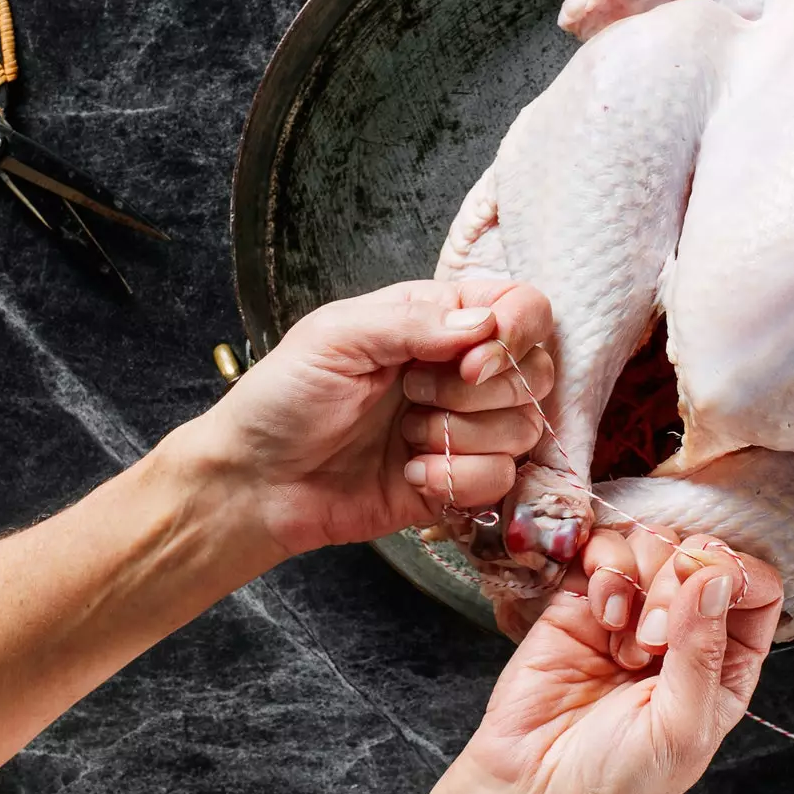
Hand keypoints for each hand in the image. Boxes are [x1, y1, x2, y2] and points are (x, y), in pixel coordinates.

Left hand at [175, 279, 554, 555]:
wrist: (257, 484)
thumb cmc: (283, 399)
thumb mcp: (335, 338)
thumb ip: (412, 321)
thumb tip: (486, 324)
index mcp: (435, 320)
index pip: (522, 309)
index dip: (515, 334)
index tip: (470, 363)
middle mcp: (459, 371)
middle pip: (535, 372)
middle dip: (478, 393)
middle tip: (412, 396)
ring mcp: (463, 428)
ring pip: (522, 429)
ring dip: (460, 437)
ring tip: (404, 438)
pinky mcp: (459, 480)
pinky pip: (501, 479)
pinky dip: (455, 478)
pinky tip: (410, 474)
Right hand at [380, 532, 783, 793]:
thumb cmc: (615, 784)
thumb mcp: (681, 728)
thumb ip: (703, 650)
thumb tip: (717, 575)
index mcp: (724, 664)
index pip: (756, 588)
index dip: (735, 574)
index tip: (704, 585)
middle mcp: (682, 631)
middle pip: (702, 555)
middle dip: (679, 581)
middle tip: (650, 639)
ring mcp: (629, 612)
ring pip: (653, 543)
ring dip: (640, 577)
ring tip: (620, 637)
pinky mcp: (580, 599)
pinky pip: (603, 550)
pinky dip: (604, 568)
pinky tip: (598, 617)